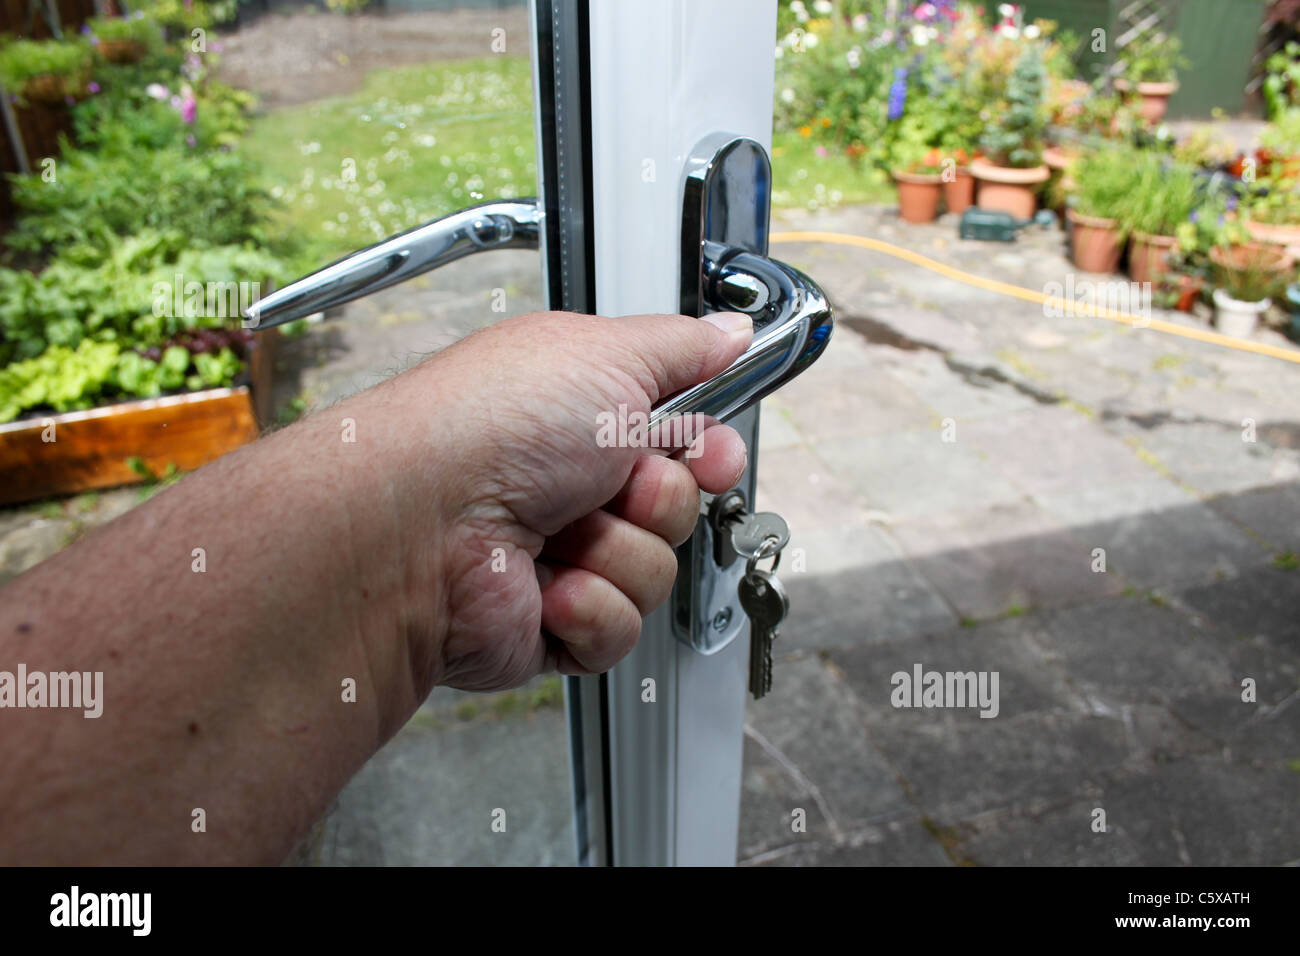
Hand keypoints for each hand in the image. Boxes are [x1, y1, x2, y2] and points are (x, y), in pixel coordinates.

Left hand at [357, 310, 752, 692]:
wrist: (421, 525)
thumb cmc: (491, 427)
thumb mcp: (604, 355)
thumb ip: (680, 346)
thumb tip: (728, 334)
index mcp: (579, 416)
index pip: (679, 441)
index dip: (707, 451)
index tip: (710, 453)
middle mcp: (567, 485)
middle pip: (675, 509)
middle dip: (655, 498)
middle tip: (611, 480)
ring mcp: (557, 556)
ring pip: (653, 571)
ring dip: (616, 549)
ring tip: (560, 531)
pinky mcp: (548, 624)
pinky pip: (619, 629)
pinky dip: (589, 606)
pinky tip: (544, 585)